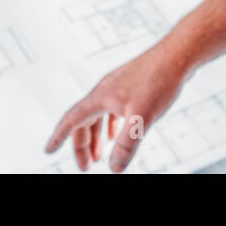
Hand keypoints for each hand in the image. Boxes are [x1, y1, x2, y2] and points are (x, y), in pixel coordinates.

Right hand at [45, 42, 185, 172]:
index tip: (48, 150)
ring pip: (98, 116)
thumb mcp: (141, 118)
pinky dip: (109, 126)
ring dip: (96, 137)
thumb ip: (126, 145)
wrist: (177, 56)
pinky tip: (116, 135)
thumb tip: (114, 169)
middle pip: (84, 121)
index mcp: (100, 97)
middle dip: (81, 145)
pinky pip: (111, 110)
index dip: (59, 137)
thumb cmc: (158, 81)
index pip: (72, 120)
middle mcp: (104, 91)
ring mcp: (116, 88)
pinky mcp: (130, 88)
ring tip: (99, 156)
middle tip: (86, 167)